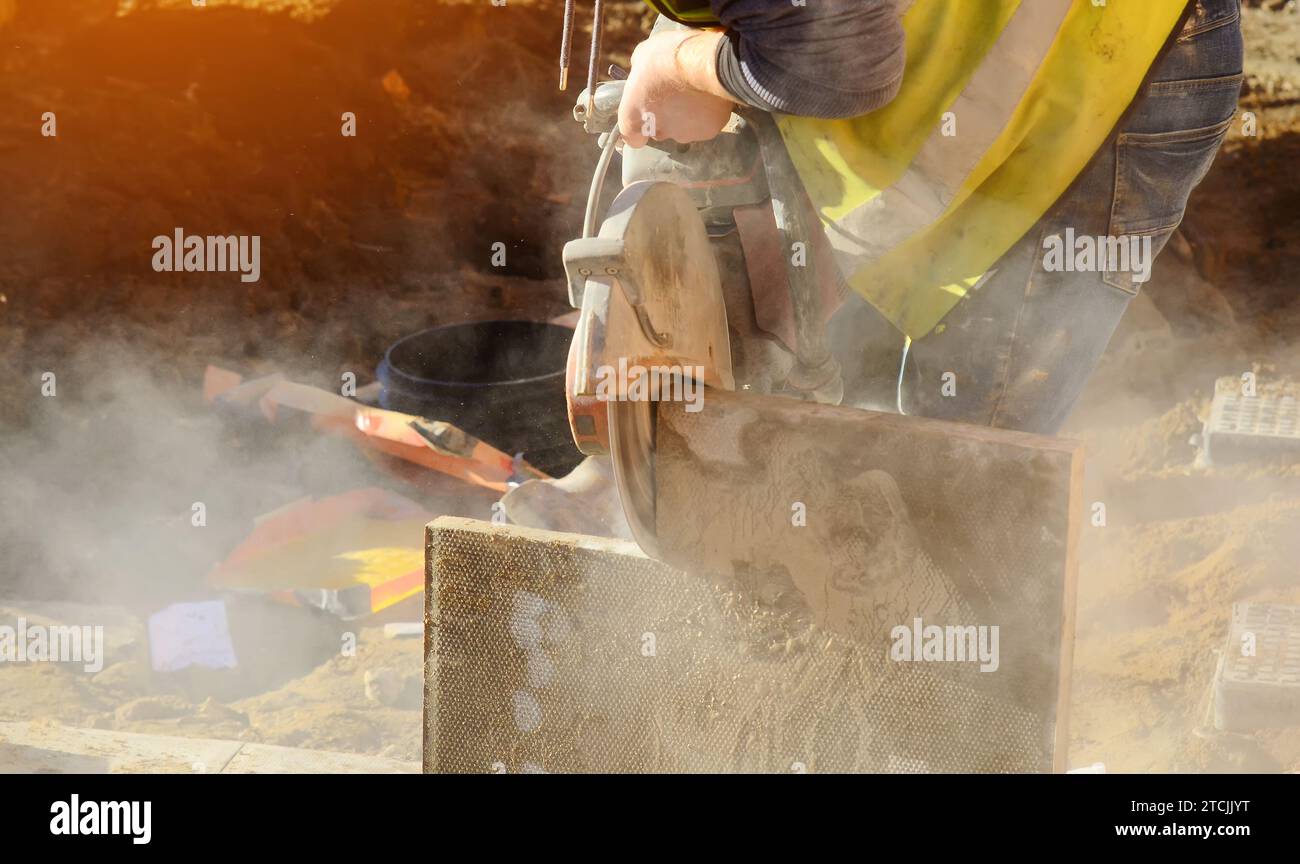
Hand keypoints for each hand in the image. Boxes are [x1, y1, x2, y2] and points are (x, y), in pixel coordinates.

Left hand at [617, 30, 736, 148]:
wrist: (706, 64)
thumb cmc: (669, 55)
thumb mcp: (643, 55)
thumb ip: (640, 74)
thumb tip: (643, 75)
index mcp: (633, 114)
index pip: (631, 137)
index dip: (638, 128)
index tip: (645, 115)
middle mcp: (657, 131)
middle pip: (658, 131)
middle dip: (664, 117)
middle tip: (674, 95)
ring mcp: (682, 134)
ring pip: (682, 129)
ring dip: (686, 116)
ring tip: (695, 94)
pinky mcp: (706, 133)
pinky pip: (704, 125)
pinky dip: (706, 115)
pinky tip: (710, 97)